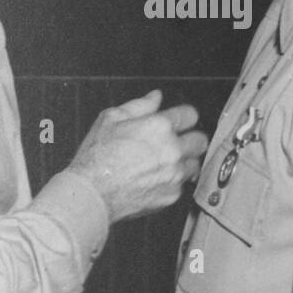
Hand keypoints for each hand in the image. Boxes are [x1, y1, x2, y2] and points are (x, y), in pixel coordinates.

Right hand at [67, 89, 207, 223]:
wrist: (92, 193)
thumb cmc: (97, 157)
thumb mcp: (111, 119)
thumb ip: (139, 105)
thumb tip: (155, 97)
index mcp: (159, 127)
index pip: (190, 115)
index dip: (183, 117)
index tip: (178, 121)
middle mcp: (172, 150)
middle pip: (200, 140)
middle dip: (190, 139)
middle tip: (176, 143)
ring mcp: (174, 174)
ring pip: (194, 164)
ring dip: (184, 162)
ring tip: (165, 164)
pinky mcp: (172, 194)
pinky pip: (181, 185)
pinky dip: (172, 182)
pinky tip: (155, 180)